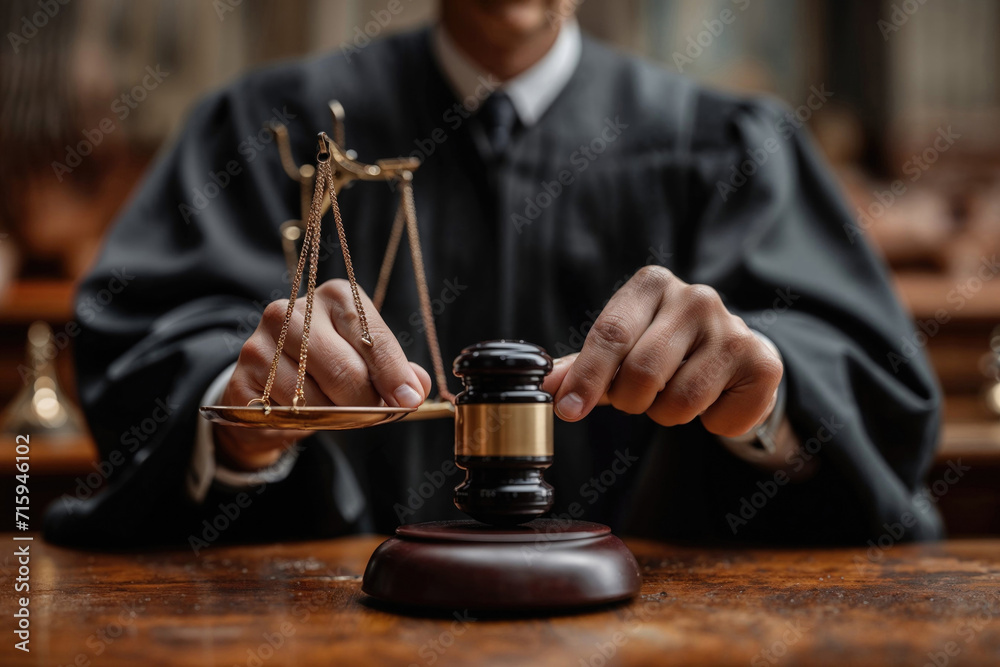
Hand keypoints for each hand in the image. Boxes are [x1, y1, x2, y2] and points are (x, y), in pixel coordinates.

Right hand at [214, 279, 431, 470]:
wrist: (271, 387)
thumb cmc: (329, 368)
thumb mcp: (367, 360)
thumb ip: (395, 371)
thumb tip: (417, 387)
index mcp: (335, 297)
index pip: (371, 336)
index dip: (393, 374)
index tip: (408, 400)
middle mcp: (292, 311)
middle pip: (345, 371)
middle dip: (366, 402)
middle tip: (372, 412)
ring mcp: (260, 341)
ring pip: (315, 398)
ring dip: (335, 416)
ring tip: (336, 409)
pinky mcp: (241, 376)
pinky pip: (285, 413)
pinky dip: (304, 423)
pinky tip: (305, 414)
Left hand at [542, 266, 782, 436]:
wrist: (733, 356)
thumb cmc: (664, 348)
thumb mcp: (621, 347)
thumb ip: (580, 367)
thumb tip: (545, 386)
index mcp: (652, 284)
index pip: (610, 333)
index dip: (587, 378)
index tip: (568, 410)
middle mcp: (696, 297)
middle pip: (642, 372)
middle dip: (631, 401)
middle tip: (638, 397)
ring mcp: (733, 328)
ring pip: (679, 401)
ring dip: (669, 414)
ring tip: (679, 391)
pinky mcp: (763, 363)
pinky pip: (718, 420)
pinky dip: (711, 423)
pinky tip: (717, 398)